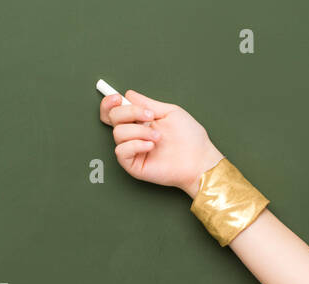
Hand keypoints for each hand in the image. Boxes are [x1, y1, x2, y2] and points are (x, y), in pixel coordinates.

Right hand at [99, 88, 223, 193]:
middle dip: (130, 112)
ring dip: (139, 130)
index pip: (114, 111)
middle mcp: (134, 134)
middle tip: (150, 116)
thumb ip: (147, 102)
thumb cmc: (190, 137)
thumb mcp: (169, 112)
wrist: (199, 159)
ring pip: (118, 133)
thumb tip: (129, 94)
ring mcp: (133, 150)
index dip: (109, 103)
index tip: (118, 97)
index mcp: (140, 121)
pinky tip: (150, 146)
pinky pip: (121, 151)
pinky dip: (135, 145)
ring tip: (158, 136)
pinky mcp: (134, 165)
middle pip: (112, 117)